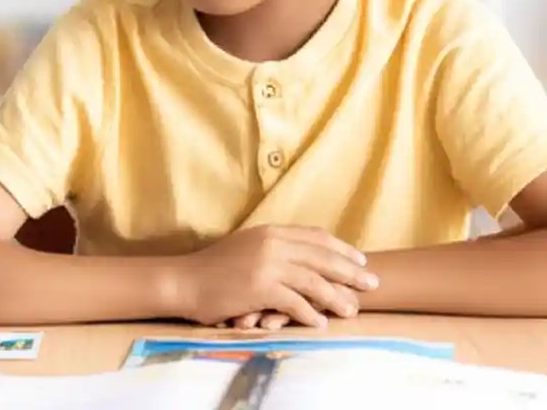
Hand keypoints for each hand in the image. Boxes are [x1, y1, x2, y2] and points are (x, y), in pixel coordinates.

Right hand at [174, 225, 378, 327]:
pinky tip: (320, 323)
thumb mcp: (246, 246)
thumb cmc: (213, 267)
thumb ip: (273, 246)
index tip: (361, 260)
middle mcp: (272, 244)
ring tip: (352, 309)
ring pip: (315, 281)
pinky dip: (310, 315)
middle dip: (351, 272)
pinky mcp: (260, 288)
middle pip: (323, 257)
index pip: (316, 237)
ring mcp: (267, 265)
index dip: (342, 248)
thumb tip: (302, 255)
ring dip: (337, 298)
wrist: (184, 281)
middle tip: (371, 285)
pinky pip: (296, 303)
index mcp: (270, 232)